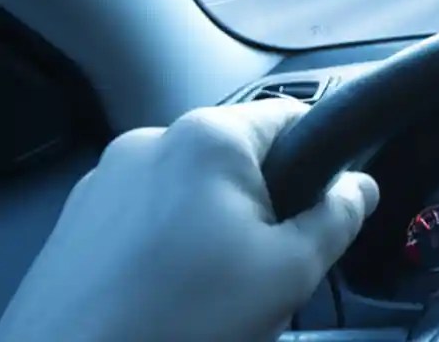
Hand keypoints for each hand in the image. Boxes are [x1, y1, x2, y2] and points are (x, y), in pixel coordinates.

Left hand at [0, 99, 378, 341]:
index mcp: (208, 137)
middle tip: (267, 268)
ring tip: (214, 292)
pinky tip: (172, 297)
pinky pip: (149, 219)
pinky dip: (170, 248)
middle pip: (241, 162)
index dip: (324, 165)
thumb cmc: (179, 321)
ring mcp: (106, 181)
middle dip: (264, 209)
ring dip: (216, 231)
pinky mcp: (78, 221)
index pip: (295, 117)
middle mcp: (151, 141)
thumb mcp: (290, 271)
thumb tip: (360, 188)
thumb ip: (337, 218)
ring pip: (194, 193)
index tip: (325, 213)